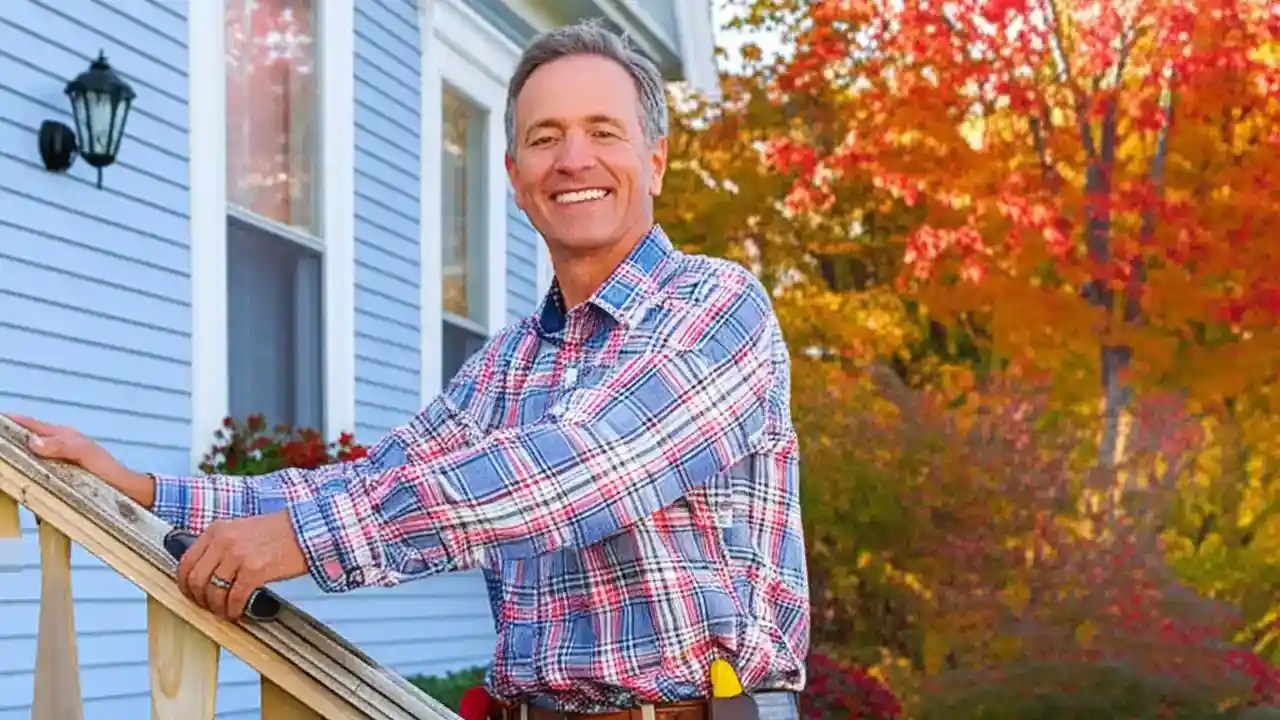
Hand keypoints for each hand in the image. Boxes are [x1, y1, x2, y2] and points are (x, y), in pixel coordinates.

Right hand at [5, 414, 154, 507]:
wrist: (125, 490)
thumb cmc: (107, 469)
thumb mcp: (85, 454)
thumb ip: (62, 445)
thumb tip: (32, 441)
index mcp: (63, 435)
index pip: (32, 425)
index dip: (12, 422)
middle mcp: (58, 446)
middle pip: (27, 439)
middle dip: (9, 441)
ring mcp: (58, 462)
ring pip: (30, 458)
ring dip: (16, 460)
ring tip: (3, 464)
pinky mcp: (59, 478)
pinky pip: (38, 474)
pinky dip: (26, 477)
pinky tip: (17, 483)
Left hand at [176, 510, 308, 619]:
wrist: (307, 530)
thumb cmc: (278, 533)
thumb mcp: (242, 531)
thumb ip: (221, 547)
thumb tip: (206, 575)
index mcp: (217, 530)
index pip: (186, 562)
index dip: (185, 585)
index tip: (192, 594)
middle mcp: (224, 541)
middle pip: (196, 579)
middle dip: (200, 599)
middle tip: (209, 607)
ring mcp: (238, 555)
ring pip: (213, 591)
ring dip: (217, 607)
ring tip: (226, 611)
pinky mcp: (255, 569)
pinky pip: (235, 597)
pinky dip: (234, 609)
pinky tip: (239, 611)